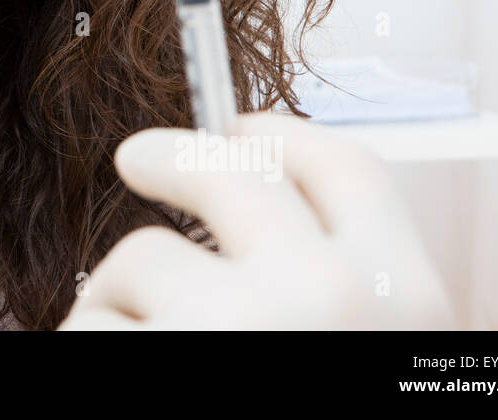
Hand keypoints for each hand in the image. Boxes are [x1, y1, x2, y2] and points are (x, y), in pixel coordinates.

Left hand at [58, 110, 456, 329]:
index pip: (346, 169)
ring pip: (143, 254)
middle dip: (174, 153)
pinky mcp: (150, 353)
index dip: (283, 134)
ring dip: (125, 297)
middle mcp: (328, 297)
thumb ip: (345, 291)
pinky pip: (92, 317)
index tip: (239, 125)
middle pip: (230, 168)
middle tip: (136, 155)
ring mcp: (233, 322)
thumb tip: (266, 223)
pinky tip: (126, 373)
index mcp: (405, 301)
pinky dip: (95, 339)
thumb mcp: (376, 352)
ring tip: (147, 348)